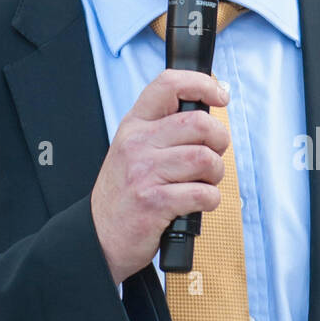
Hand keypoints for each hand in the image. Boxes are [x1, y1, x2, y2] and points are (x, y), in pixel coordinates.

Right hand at [90, 69, 231, 284]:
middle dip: (219, 141)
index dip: (202, 83)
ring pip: (204, 158)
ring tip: (203, 183)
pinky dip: (209, 200)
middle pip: (199, 123)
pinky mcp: (153, 202)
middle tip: (212, 156)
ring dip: (215, 175)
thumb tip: (211, 111)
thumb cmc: (126, 194)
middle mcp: (136, 143)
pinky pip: (203, 193)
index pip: (168, 84)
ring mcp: (143, 173)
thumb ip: (164, 129)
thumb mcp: (134, 150)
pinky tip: (197, 204)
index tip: (220, 96)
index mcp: (134, 125)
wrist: (99, 237)